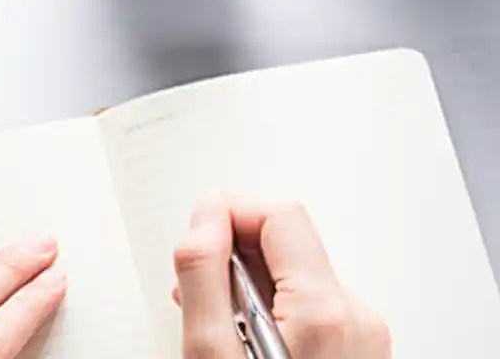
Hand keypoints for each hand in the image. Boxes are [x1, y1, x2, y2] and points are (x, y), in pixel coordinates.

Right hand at [172, 197, 390, 358]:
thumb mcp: (211, 352)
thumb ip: (204, 275)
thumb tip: (206, 215)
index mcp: (324, 312)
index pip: (279, 214)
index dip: (229, 214)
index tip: (197, 236)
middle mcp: (357, 318)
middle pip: (285, 244)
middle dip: (234, 257)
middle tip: (200, 297)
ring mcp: (363, 335)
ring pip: (294, 275)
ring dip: (250, 289)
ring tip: (224, 331)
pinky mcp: (358, 349)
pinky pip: (309, 305)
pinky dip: (273, 312)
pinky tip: (250, 343)